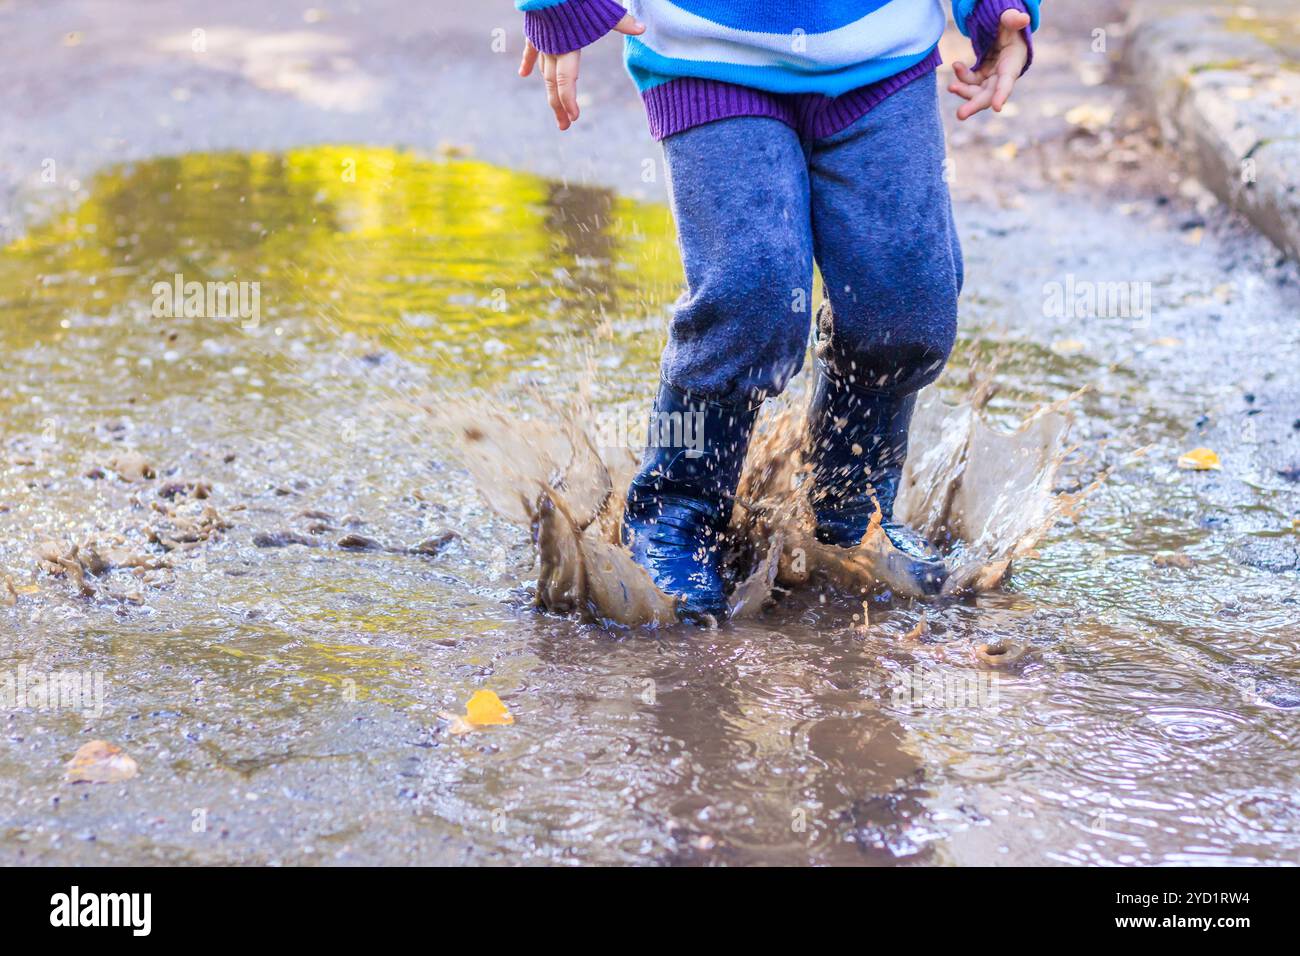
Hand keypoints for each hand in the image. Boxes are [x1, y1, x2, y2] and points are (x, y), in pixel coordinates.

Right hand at [519, 13, 645, 130]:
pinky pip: (531, 50)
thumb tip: (642, 29)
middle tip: (564, 126)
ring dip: (549, 90)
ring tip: (554, 107)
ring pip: (544, 72)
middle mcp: (552, 49)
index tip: (574, 118)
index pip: (566, 81)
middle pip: (553, 85)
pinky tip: (523, 74)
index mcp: (567, 48)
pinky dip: (528, 62)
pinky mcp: (536, 31)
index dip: (569, 101)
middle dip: (559, 106)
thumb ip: (620, 20)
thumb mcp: (601, 9)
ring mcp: (542, 41)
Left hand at [948, 8, 1030, 120]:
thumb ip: (1014, 20)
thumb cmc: (1011, 28)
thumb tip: (1023, 18)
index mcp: (1013, 65)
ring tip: (951, 87)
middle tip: (960, 115)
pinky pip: (969, 81)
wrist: (1007, 35)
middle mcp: (1002, 78)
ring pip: (976, 93)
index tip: (997, 107)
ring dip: (963, 92)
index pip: (1007, 83)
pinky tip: (956, 65)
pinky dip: (962, 77)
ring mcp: (990, 79)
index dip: (1002, 94)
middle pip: (988, 96)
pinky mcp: (981, 77)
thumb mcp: (1012, 22)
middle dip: (974, 105)